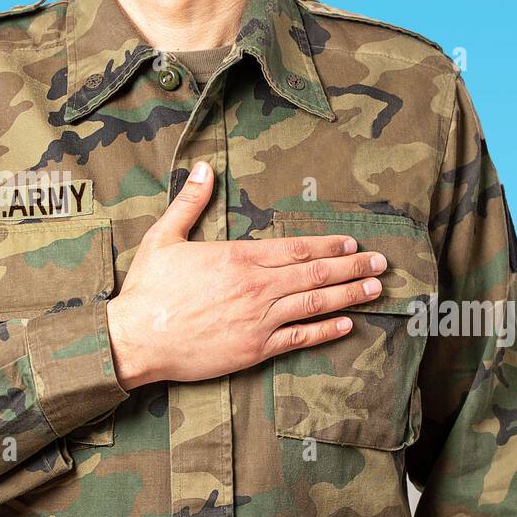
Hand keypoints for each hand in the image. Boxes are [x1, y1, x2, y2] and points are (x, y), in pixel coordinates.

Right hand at [105, 161, 384, 389]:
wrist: (135, 340)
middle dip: (352, 267)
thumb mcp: (165, 237)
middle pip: (315, 273)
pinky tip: (347, 324)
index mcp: (239, 257)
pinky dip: (326, 331)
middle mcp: (257, 286)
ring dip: (349, 295)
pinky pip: (300, 338)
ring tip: (374, 290)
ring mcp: (259, 319)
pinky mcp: (256, 349)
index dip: (328, 245)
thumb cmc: (148, 290)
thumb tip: (203, 167)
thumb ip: (190, 202)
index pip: (296, 248)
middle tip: (381, 263)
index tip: (351, 243)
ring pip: (315, 303)